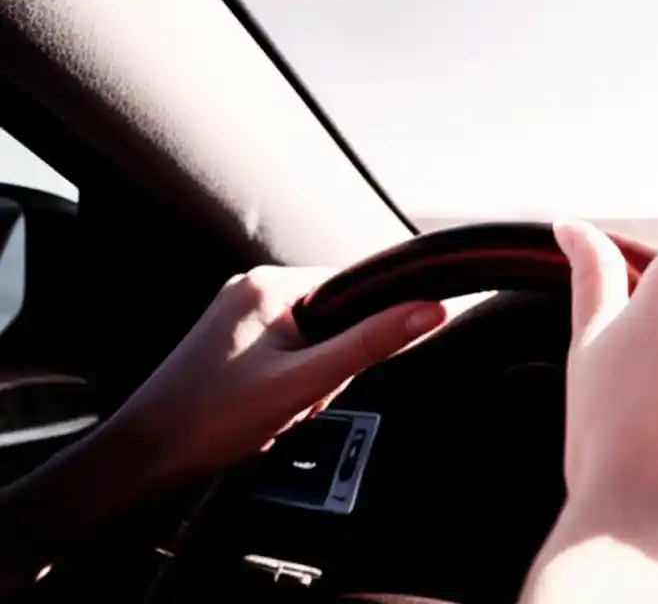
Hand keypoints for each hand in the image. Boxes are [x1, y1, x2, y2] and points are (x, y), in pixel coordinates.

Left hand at [108, 266, 444, 483]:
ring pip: (310, 345)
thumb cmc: (211, 418)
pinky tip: (261, 412)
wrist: (144, 456)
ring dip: (305, 384)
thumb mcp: (304, 383)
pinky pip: (286, 359)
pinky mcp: (230, 344)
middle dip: (326, 370)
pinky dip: (285, 389)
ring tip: (273, 409)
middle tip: (294, 398)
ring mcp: (237, 317)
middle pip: (332, 321)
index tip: (335, 371)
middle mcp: (250, 290)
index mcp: (268, 284)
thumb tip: (429, 311)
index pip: (350, 287)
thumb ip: (369, 344)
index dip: (360, 333)